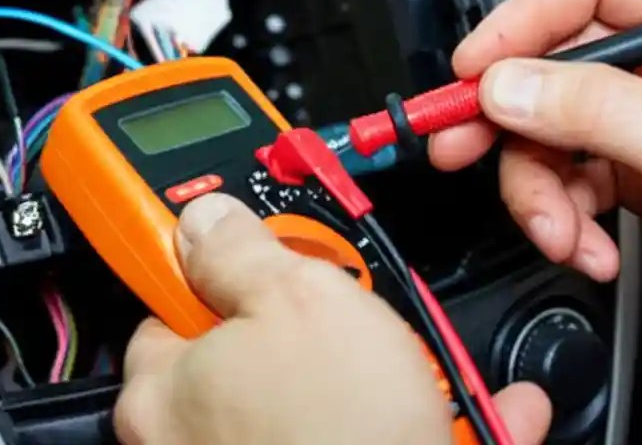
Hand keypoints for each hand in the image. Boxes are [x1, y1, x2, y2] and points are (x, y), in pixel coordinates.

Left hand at [114, 193, 552, 444]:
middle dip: (313, 326)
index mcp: (166, 390)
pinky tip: (476, 412)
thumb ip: (242, 250)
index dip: (224, 269)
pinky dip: (425, 426)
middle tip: (354, 312)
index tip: (265, 258)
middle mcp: (195, 441)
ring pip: (322, 402)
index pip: (168, 306)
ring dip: (381, 377)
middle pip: (250, 353)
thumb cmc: (339, 430)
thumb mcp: (300, 295)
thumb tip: (208, 219)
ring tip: (427, 365)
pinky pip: (370, 437)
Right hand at [430, 0, 641, 358]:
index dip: (529, 13)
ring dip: (536, 185)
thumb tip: (513, 83)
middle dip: (508, 111)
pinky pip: (562, 178)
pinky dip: (559, 217)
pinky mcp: (633, 173)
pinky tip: (587, 246)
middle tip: (460, 142)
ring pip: (547, 126)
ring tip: (559, 230)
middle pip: (555, 57)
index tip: (480, 63)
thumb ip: (600, 112)